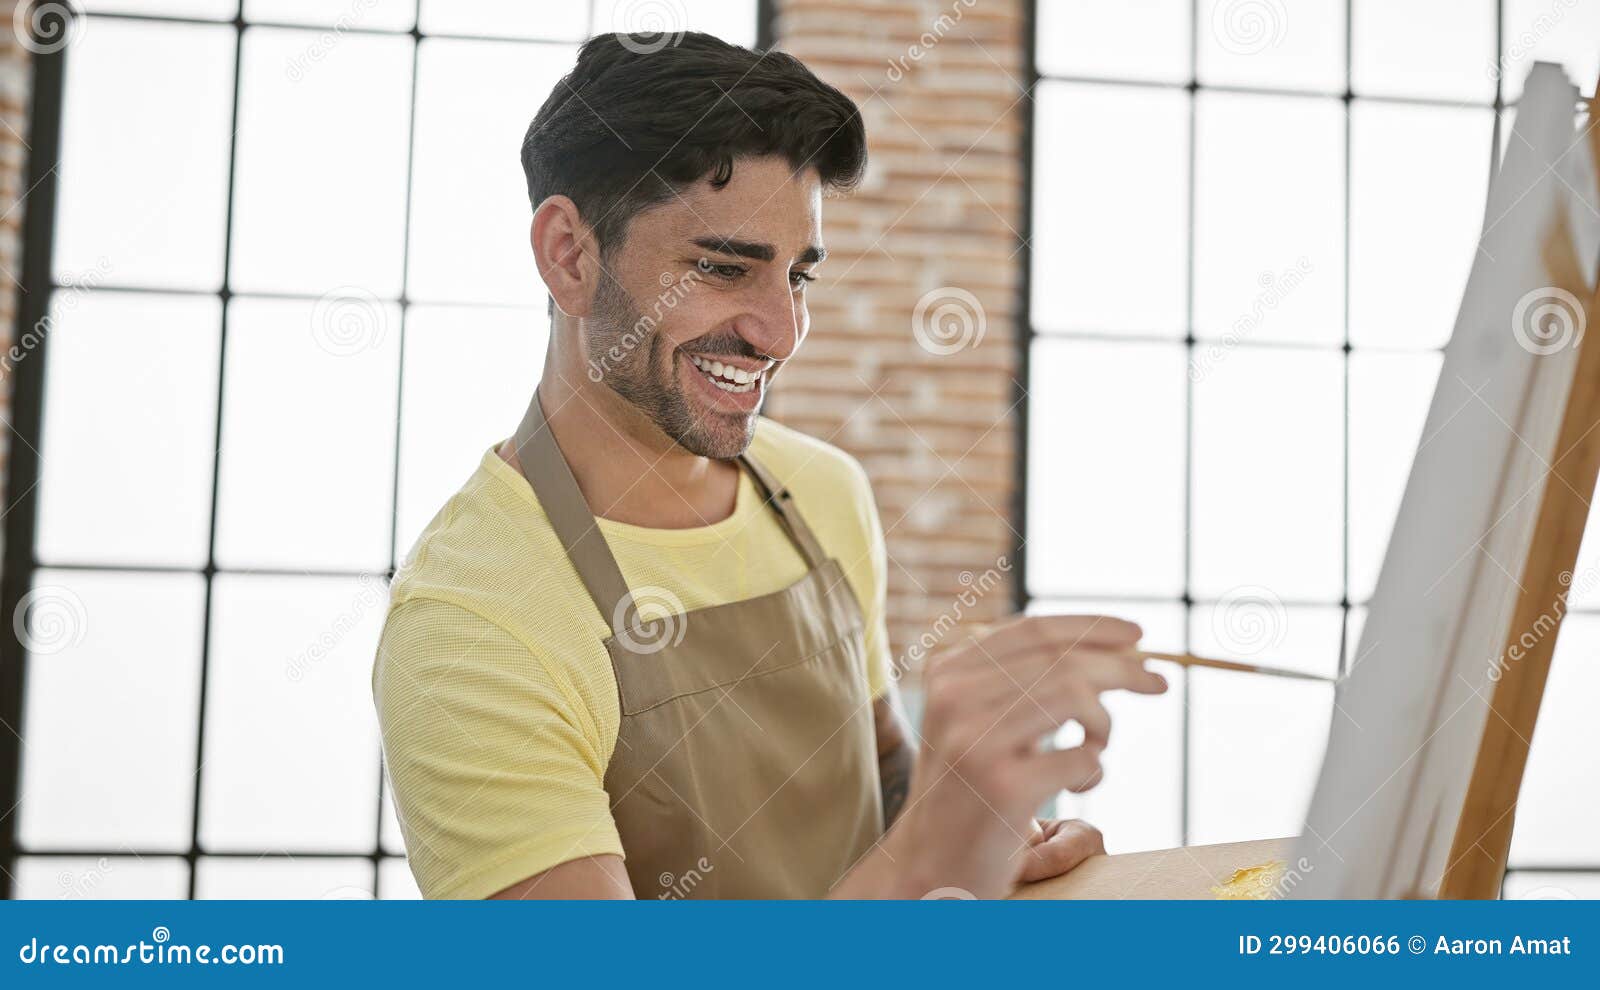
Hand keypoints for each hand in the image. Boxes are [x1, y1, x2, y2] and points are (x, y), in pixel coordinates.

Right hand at [888, 614, 1165, 898]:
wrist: (929, 866)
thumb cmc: (970, 791)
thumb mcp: (978, 722)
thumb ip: (1017, 680)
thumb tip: (1111, 646)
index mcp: (949, 674)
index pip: (1034, 629)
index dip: (1093, 627)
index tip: (1137, 634)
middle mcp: (955, 699)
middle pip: (1063, 660)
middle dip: (1123, 668)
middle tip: (1160, 683)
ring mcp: (976, 742)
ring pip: (1076, 696)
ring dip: (1104, 725)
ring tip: (1097, 748)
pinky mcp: (1003, 788)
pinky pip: (1084, 758)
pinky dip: (1095, 771)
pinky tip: (1076, 787)